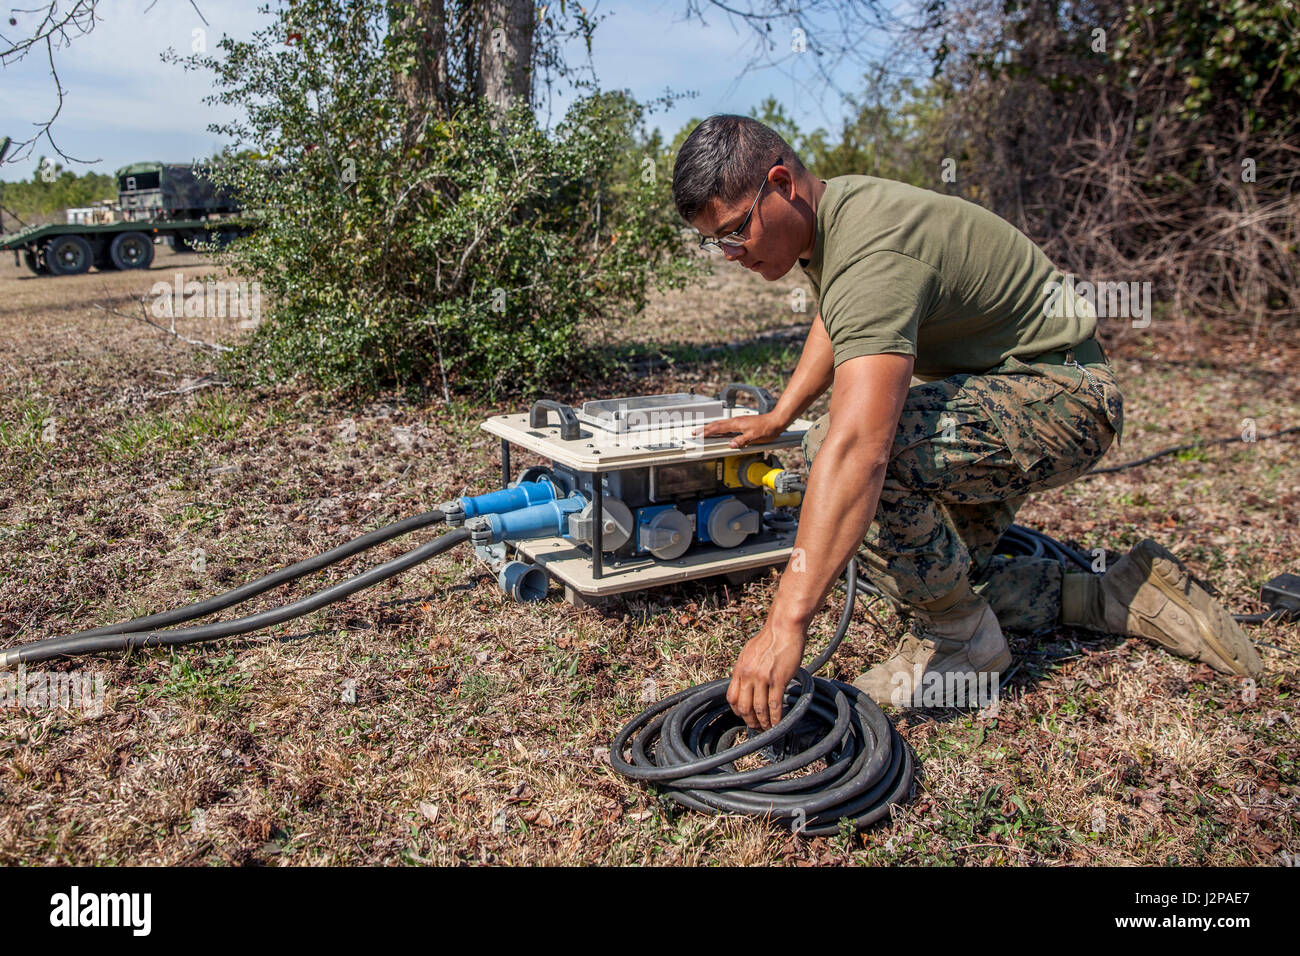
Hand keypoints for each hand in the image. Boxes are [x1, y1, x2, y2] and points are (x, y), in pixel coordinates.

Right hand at [693, 411, 786, 448]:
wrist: (775, 421)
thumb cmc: (766, 428)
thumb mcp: (754, 437)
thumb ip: (741, 441)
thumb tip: (731, 444)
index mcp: (736, 424)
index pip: (718, 428)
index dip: (707, 432)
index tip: (699, 435)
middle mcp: (736, 421)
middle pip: (716, 424)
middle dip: (704, 428)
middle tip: (695, 432)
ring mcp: (738, 421)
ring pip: (721, 423)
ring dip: (711, 427)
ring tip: (703, 430)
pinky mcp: (742, 422)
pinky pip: (726, 424)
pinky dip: (719, 427)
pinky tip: (720, 430)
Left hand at [727, 616, 805, 730]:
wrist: (783, 628)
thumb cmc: (769, 639)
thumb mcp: (748, 653)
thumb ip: (745, 669)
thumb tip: (743, 682)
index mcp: (739, 669)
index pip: (732, 697)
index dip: (737, 711)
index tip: (745, 716)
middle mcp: (748, 676)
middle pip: (744, 707)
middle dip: (750, 721)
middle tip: (757, 727)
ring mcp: (762, 679)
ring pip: (759, 709)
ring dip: (763, 723)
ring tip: (768, 728)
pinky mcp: (778, 680)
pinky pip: (775, 705)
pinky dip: (775, 718)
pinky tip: (778, 723)